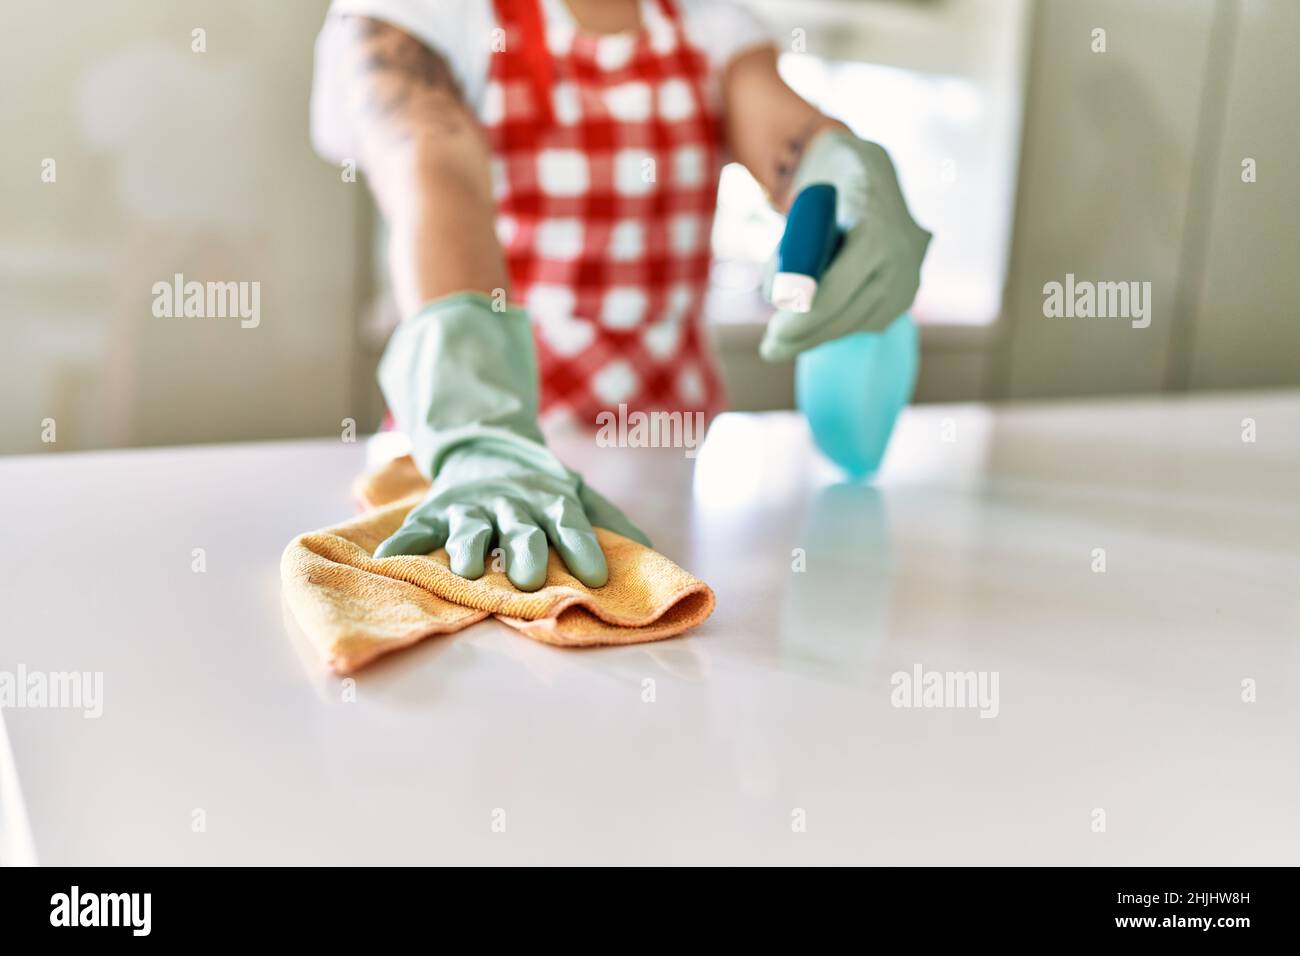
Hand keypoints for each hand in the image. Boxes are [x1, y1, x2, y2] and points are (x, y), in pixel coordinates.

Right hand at [374, 443, 648, 590]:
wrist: (487, 448)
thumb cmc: (541, 487)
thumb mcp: (578, 494)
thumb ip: (610, 522)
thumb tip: (651, 555)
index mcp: (552, 501)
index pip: (574, 523)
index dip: (585, 547)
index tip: (598, 576)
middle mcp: (513, 504)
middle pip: (522, 529)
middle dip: (526, 553)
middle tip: (531, 580)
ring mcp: (472, 506)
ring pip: (470, 527)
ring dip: (467, 547)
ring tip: (464, 570)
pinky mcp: (436, 509)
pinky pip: (417, 527)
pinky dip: (402, 543)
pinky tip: (389, 559)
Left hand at [761, 131, 930, 361]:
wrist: (870, 172)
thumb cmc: (827, 187)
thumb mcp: (801, 209)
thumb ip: (790, 250)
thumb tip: (777, 299)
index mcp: (872, 228)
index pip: (833, 291)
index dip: (802, 319)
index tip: (774, 334)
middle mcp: (900, 255)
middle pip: (845, 314)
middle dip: (804, 336)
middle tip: (770, 350)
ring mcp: (910, 276)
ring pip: (857, 323)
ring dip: (818, 337)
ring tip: (782, 346)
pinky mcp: (909, 293)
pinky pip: (869, 321)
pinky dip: (838, 328)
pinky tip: (813, 331)